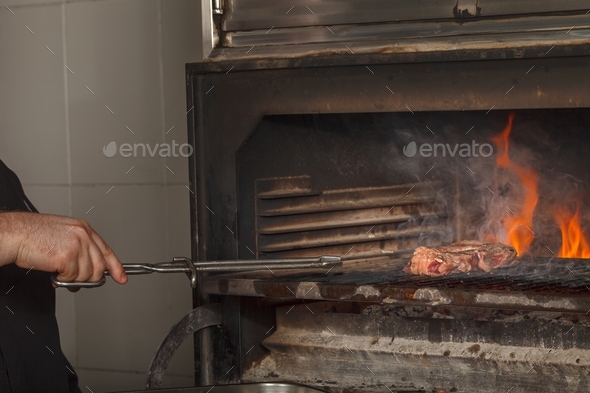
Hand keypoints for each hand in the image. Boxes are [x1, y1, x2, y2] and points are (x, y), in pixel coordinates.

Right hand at [0, 212, 126, 288]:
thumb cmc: (33, 235)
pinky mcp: (67, 256)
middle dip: (88, 279)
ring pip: (86, 275)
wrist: (15, 234)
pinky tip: (53, 271)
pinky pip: (72, 277)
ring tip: (59, 272)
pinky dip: (62, 279)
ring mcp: (77, 245)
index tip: (122, 277)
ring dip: (72, 279)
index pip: (106, 251)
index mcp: (84, 228)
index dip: (116, 267)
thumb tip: (87, 272)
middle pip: (99, 267)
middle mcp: (83, 235)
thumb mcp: (63, 237)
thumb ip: (79, 251)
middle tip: (74, 281)